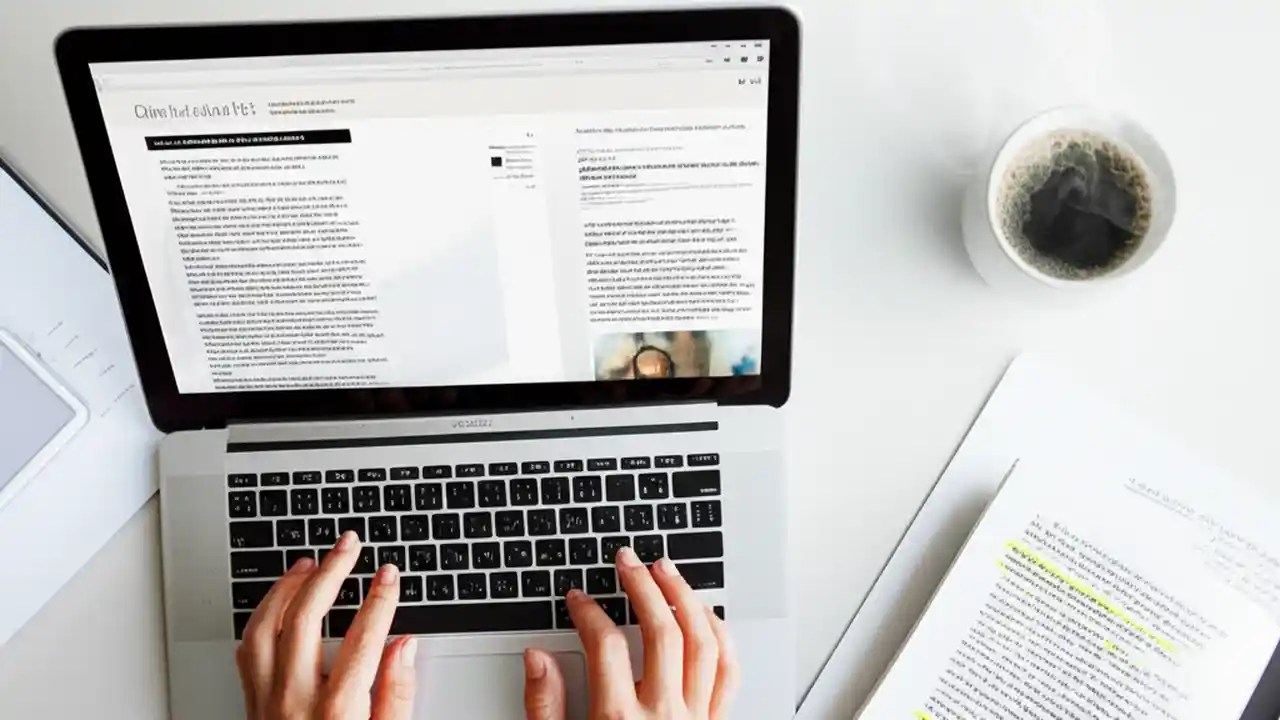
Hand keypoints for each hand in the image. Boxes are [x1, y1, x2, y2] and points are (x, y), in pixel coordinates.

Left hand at [236, 532, 416, 718]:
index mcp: (337, 713)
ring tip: (311, 562)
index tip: (389, 574)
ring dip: (288, 587)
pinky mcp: (250, 707)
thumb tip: (404, 647)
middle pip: (305, 619)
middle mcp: (295, 703)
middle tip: (349, 545)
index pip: (363, 638)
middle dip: (331, 572)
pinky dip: (263, 614)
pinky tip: (280, 600)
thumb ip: (397, 695)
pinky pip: (248, 649)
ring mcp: (266, 704)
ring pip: (265, 628)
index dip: (380, 598)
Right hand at [524, 547, 739, 719]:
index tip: (577, 598)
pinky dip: (720, 637)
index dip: (588, 611)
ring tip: (666, 571)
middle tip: (626, 561)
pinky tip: (705, 615)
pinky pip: (729, 674)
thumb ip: (545, 707)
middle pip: (662, 631)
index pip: (605, 644)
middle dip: (642, 586)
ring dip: (686, 598)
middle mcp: (662, 719)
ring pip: (704, 644)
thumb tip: (537, 657)